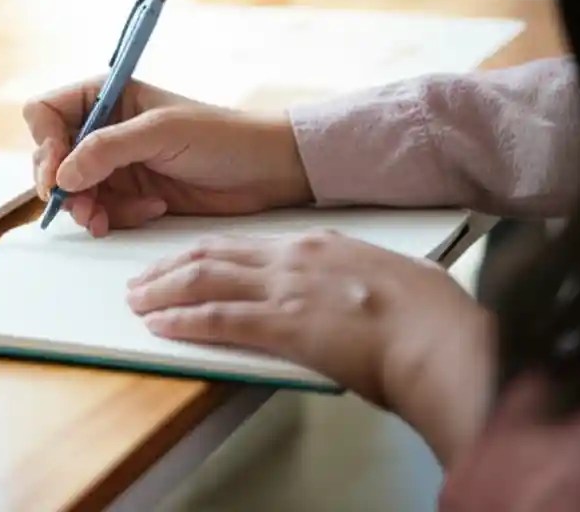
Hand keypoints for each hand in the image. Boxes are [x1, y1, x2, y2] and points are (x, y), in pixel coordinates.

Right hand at [22, 78, 311, 235]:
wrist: (266, 172)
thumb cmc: (222, 137)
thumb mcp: (161, 133)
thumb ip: (108, 149)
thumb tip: (63, 174)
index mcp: (106, 96)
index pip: (45, 112)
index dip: (46, 141)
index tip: (62, 168)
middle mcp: (103, 128)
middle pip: (50, 156)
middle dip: (63, 184)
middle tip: (82, 204)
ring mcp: (114, 164)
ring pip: (71, 191)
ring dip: (87, 208)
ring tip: (108, 218)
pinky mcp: (129, 194)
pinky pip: (99, 211)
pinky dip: (114, 217)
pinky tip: (149, 211)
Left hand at [126, 229, 493, 464]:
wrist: (442, 336)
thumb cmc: (429, 315)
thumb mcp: (387, 279)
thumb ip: (352, 281)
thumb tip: (344, 297)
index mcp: (317, 245)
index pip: (242, 244)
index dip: (202, 253)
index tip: (178, 262)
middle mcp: (293, 259)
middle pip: (211, 255)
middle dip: (169, 268)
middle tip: (140, 281)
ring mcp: (286, 289)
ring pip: (204, 281)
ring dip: (162, 292)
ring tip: (136, 302)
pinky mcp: (284, 325)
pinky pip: (219, 319)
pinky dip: (184, 321)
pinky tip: (160, 326)